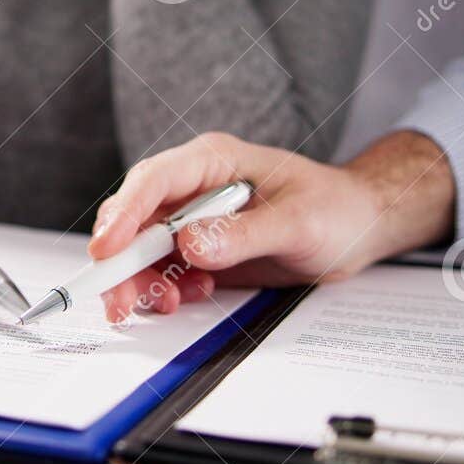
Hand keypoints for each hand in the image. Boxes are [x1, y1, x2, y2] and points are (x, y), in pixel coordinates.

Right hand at [86, 131, 455, 320]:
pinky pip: (161, 270)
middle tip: (120, 300)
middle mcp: (193, 188)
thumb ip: (244, 233)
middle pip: (133, 219)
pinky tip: (194, 295)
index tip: (108, 250)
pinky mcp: (197, 249)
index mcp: (213, 161)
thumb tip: (191, 245)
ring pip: (139, 250)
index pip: (154, 181)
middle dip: (121, 262)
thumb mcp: (298, 222)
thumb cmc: (335, 209)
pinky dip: (164, 289)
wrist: (356, 227)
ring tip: (169, 302)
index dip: (124, 215)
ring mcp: (192, 219)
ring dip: (141, 281)